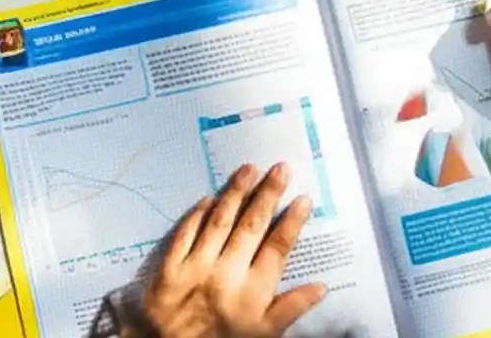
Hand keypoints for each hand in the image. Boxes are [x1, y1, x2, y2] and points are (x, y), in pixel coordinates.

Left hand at [132, 163, 325, 337]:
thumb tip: (321, 287)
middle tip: (280, 168)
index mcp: (253, 292)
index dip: (292, 221)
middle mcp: (226, 274)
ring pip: (219, 221)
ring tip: (249, 169)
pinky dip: (197, 214)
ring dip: (236, 192)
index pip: (277, 247)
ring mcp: (196, 268)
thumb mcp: (262, 335)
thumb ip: (290, 309)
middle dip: (268, 194)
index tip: (303, 198)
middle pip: (251, 226)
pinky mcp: (169, 268)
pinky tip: (208, 196)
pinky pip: (185, 233)